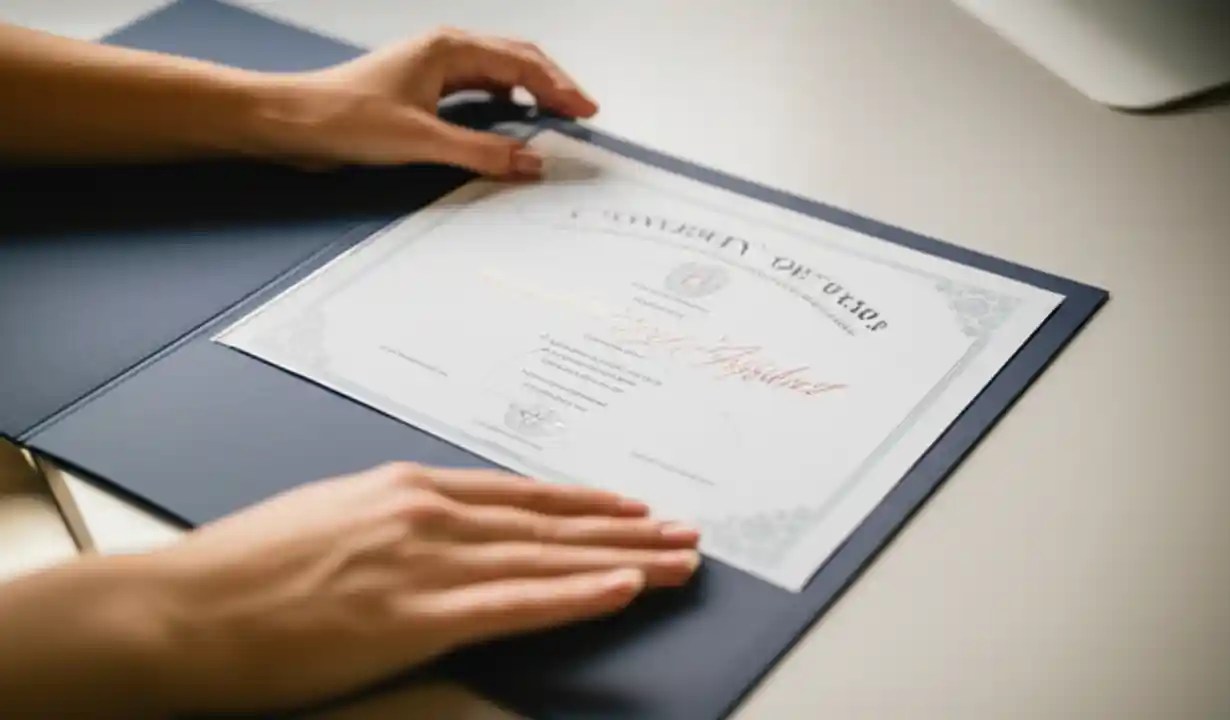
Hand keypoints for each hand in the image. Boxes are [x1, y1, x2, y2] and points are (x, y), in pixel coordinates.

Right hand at [140, 462, 698, 715]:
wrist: (177, 611)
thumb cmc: (241, 571)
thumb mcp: (329, 519)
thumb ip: (394, 523)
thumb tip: (440, 531)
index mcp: (406, 490)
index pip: (521, 496)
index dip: (585, 504)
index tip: (633, 508)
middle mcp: (426, 514)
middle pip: (549, 523)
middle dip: (625, 529)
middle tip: (686, 532)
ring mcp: (422, 563)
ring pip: (546, 559)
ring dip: (622, 560)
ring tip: (678, 562)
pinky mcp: (411, 617)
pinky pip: (514, 604)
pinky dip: (574, 595)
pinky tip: (620, 588)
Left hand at [253, 27, 597, 174]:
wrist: (293, 122)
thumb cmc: (347, 119)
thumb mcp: (422, 140)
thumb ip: (482, 152)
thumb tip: (533, 162)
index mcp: (449, 50)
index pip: (522, 63)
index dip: (559, 86)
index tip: (586, 111)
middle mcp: (443, 51)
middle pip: (515, 59)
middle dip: (552, 83)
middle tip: (581, 111)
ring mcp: (431, 67)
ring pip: (496, 70)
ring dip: (529, 88)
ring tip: (555, 112)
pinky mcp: (420, 88)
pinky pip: (475, 85)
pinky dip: (502, 97)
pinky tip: (509, 113)